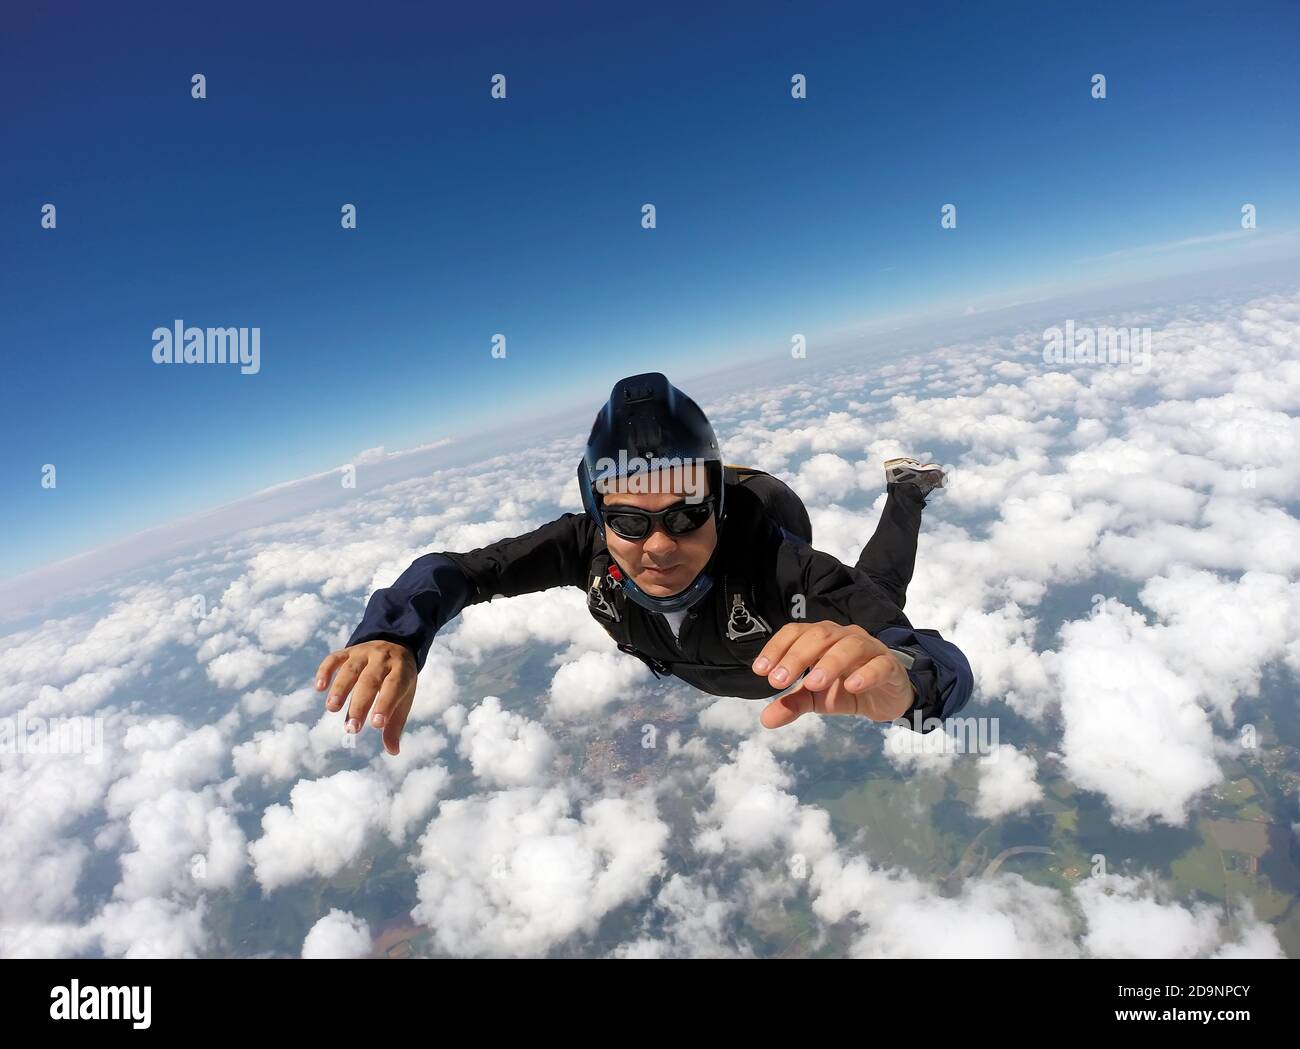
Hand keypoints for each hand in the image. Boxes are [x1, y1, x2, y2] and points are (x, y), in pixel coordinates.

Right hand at [314, 640, 417, 754]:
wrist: (395, 644)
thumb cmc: (398, 680)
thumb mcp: (404, 697)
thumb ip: (395, 723)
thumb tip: (393, 751)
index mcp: (401, 671)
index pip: (393, 687)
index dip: (385, 705)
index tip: (376, 725)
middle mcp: (382, 659)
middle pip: (370, 681)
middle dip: (360, 704)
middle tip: (351, 728)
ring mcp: (364, 653)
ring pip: (351, 669)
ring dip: (340, 689)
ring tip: (332, 709)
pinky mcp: (348, 651)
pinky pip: (334, 658)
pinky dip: (325, 671)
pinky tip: (319, 688)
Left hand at [752, 621, 915, 727]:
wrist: (887, 697)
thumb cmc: (847, 688)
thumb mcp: (816, 698)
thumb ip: (792, 703)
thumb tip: (765, 719)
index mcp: (822, 639)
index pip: (796, 632)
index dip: (777, 647)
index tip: (760, 670)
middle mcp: (844, 636)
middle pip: (819, 635)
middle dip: (796, 656)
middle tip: (779, 681)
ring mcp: (869, 648)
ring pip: (849, 645)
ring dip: (829, 663)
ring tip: (811, 684)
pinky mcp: (889, 666)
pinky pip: (879, 664)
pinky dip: (865, 673)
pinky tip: (851, 686)